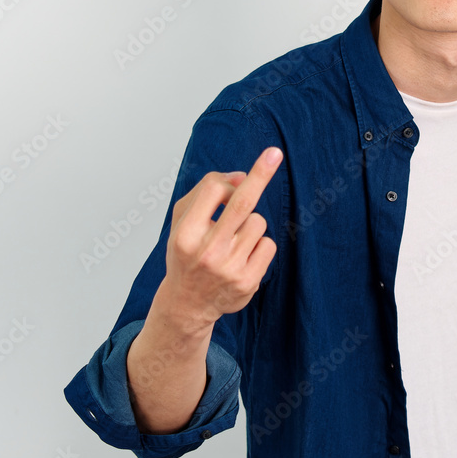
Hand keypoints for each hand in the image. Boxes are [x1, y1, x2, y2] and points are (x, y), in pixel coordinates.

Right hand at [160, 146, 282, 333]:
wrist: (187, 304)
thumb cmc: (187, 253)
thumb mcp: (182, 221)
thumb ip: (206, 192)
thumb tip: (243, 177)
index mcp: (186, 234)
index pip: (214, 190)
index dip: (227, 183)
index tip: (239, 178)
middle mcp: (207, 251)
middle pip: (241, 203)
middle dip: (260, 174)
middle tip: (275, 153)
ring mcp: (229, 268)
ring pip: (258, 222)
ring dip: (251, 225)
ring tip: (233, 242)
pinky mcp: (248, 281)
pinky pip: (269, 244)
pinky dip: (260, 245)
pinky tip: (243, 257)